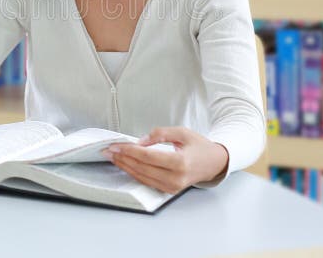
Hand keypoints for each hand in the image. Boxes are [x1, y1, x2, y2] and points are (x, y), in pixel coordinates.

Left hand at [101, 127, 228, 193]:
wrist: (213, 163)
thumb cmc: (199, 146)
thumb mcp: (182, 132)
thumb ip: (161, 133)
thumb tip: (141, 140)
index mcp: (180, 163)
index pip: (148, 157)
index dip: (130, 151)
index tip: (116, 145)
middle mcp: (176, 178)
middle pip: (142, 168)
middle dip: (123, 159)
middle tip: (108, 150)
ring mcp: (172, 187)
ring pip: (142, 177)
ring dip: (125, 167)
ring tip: (113, 157)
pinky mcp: (169, 190)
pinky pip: (147, 182)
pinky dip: (134, 173)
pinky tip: (125, 165)